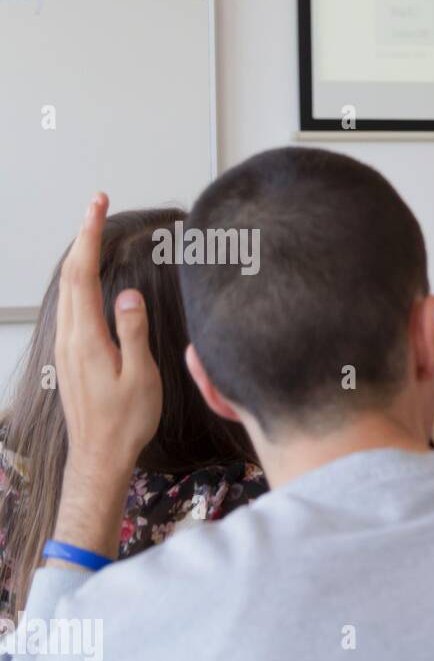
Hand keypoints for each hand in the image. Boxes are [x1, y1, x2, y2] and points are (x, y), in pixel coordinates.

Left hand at [50, 194, 162, 558]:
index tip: (98, 205)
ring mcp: (66, 346)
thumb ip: (133, 332)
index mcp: (87, 337)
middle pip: (69, 274)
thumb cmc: (126, 421)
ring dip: (79, 256)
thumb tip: (127, 294)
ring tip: (94, 233)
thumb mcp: (141, 376)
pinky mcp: (70, 355)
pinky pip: (70, 306)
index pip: (83, 273)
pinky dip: (79, 280)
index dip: (90, 235)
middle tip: (97, 206)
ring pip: (66, 289)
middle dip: (83, 235)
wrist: (100, 454)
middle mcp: (70, 337)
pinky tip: (90, 279)